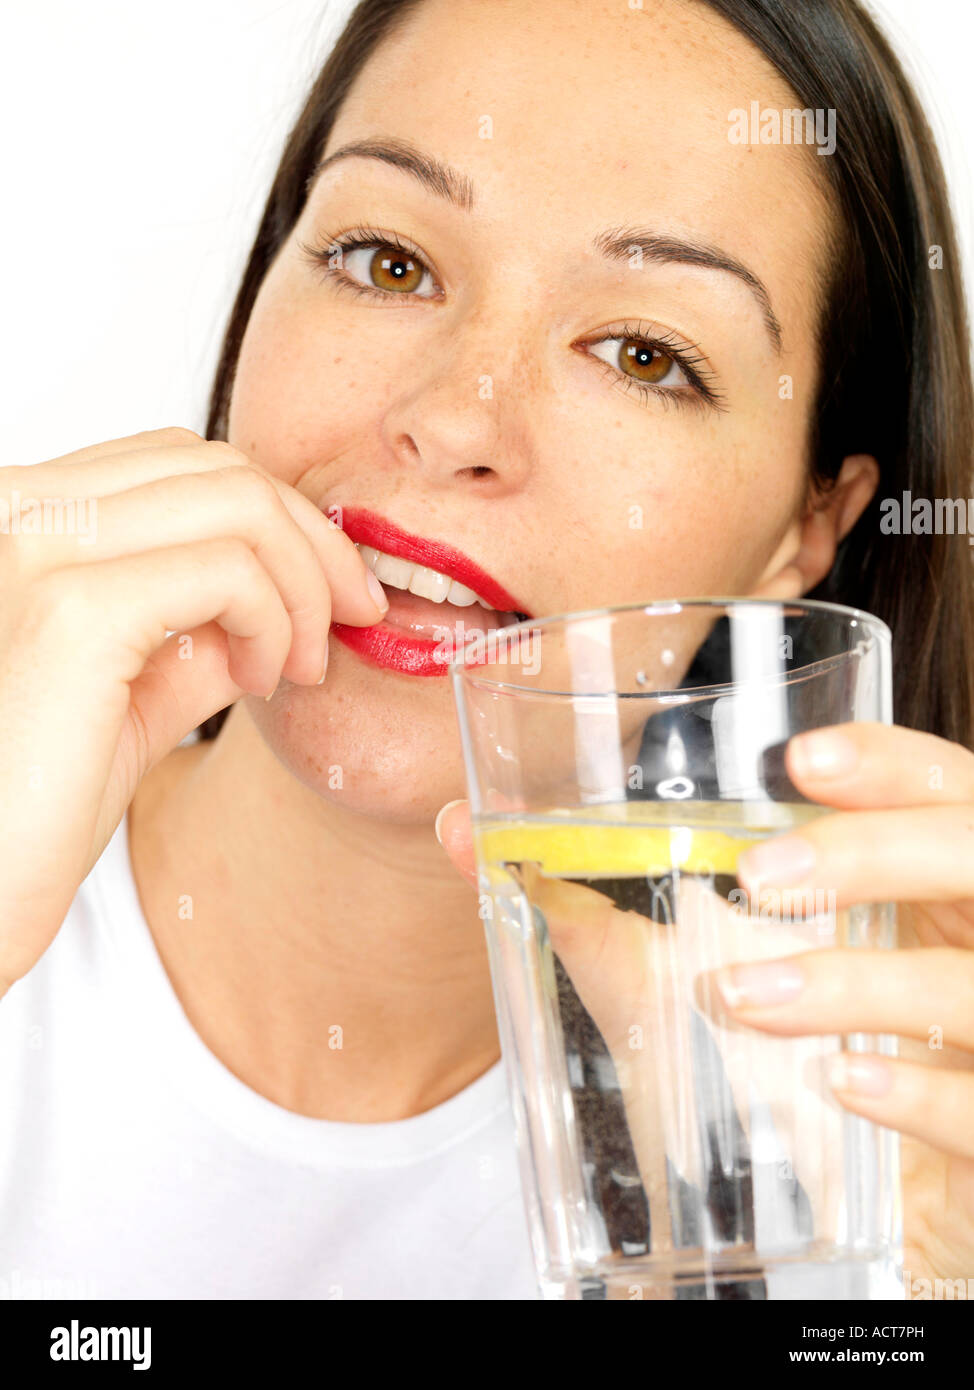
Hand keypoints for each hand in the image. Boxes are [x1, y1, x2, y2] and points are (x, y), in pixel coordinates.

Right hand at [0, 426, 386, 995]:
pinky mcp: (72, 610)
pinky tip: (260, 679)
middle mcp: (18, 508)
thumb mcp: (135, 691)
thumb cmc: (32, 805)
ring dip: (303, 581)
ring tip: (298, 663)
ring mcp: (38, 549)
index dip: (278, 514)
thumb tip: (280, 600)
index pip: (180, 462)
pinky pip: (229, 570)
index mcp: (24, 517)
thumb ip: (197, 630)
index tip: (332, 586)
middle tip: (352, 614)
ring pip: (237, 502)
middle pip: (217, 467)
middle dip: (311, 537)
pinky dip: (274, 618)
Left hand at [436, 721, 973, 1288]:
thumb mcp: (675, 976)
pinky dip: (915, 1095)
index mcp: (920, 884)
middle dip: (876, 850)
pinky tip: (841, 1089)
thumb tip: (461, 832)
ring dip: (855, 983)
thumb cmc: (758, 1067)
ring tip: (741, 997)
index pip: (943, 790)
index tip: (800, 760)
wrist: (824, 1217)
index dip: (889, 763)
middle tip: (762, 876)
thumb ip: (586, 907)